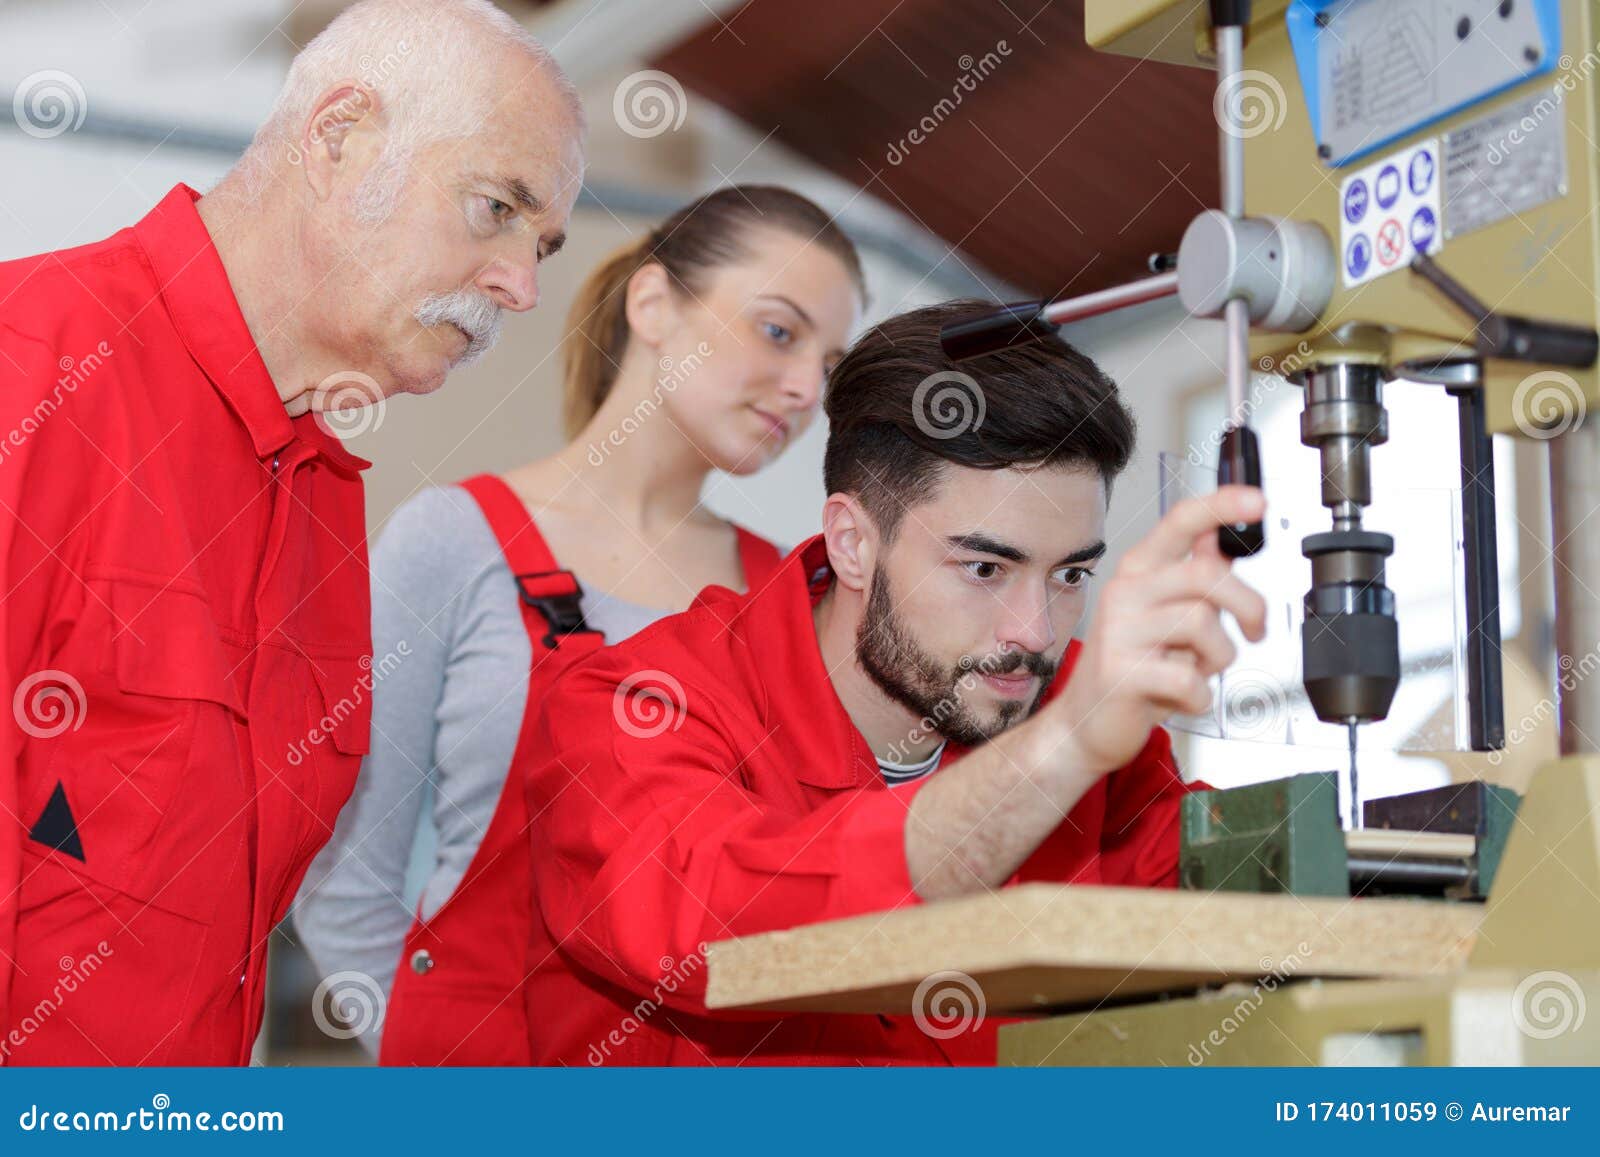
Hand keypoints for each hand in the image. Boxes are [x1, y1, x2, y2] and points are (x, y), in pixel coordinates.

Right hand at [1043, 485, 1267, 779]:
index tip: (1257, 501)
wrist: (1085, 722)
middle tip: (1256, 630)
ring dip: (1218, 659)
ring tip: (1197, 671)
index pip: (1181, 522)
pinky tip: (1184, 699)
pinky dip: (1201, 697)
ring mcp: (1120, 632)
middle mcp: (1126, 592)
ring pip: (1203, 626)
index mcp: (1139, 572)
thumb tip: (1220, 538)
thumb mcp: (1163, 614)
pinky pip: (1189, 680)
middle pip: (1207, 575)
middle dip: (1249, 606)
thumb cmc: (1131, 668)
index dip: (1221, 506)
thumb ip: (1192, 577)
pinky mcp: (1121, 673)